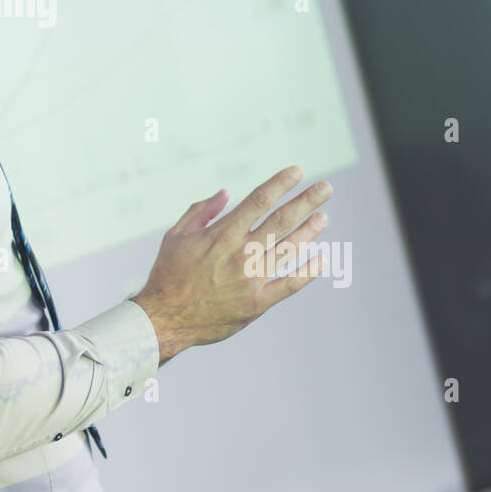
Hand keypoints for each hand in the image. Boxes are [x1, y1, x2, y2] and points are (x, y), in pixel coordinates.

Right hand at [131, 165, 331, 361]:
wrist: (165, 319)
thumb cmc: (167, 274)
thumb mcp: (175, 235)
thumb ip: (200, 211)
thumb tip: (225, 193)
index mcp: (221, 234)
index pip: (259, 200)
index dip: (281, 183)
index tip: (297, 172)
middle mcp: (240, 254)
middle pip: (282, 221)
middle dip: (306, 201)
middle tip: (325, 188)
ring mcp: (251, 279)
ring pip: (290, 249)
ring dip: (310, 231)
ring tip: (323, 218)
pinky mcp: (257, 304)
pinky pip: (289, 285)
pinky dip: (308, 272)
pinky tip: (321, 260)